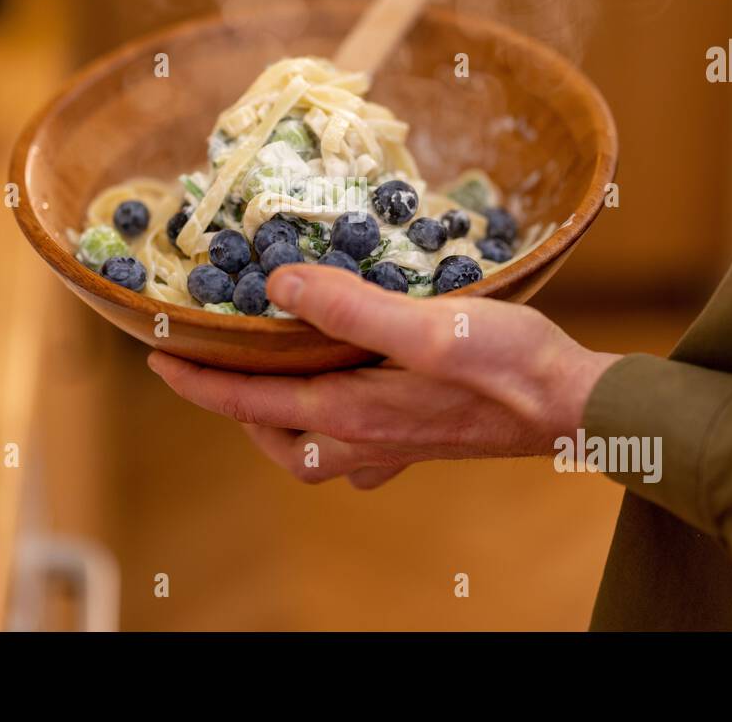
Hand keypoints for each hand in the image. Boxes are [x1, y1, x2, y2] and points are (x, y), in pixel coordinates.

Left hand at [147, 265, 619, 488]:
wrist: (577, 407)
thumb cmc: (510, 366)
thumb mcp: (427, 325)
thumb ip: (349, 307)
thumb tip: (279, 283)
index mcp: (350, 411)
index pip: (248, 400)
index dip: (196, 379)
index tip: (154, 356)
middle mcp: (363, 439)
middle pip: (272, 434)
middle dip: (231, 405)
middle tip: (210, 363)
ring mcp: (393, 447)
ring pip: (309, 448)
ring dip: (276, 418)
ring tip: (268, 376)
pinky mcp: (421, 440)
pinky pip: (355, 447)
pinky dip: (330, 426)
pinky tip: (346, 397)